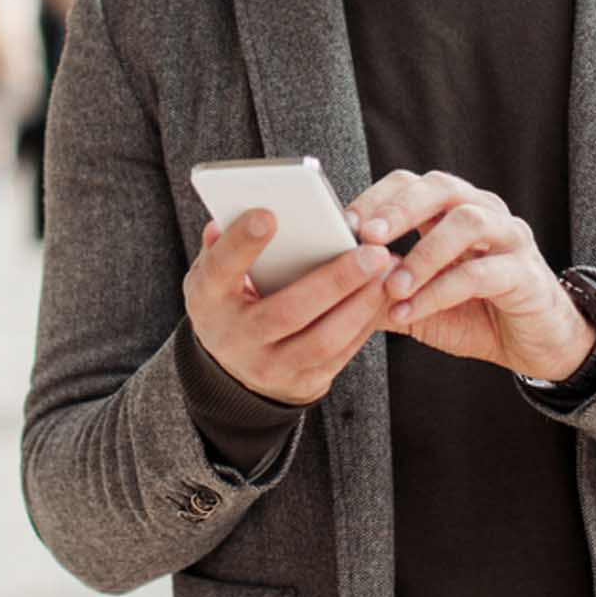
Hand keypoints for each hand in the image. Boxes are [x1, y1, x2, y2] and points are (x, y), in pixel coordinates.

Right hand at [184, 210, 398, 404]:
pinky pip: (340, 355)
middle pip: (288, 311)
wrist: (234, 370)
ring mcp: (269, 366)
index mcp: (209, 300)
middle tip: (372, 252)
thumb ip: (223, 245)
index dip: (242, 244)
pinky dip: (365, 324)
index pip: (221, 269)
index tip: (269, 214)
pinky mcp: (302, 382)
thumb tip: (226, 218)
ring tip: (386, 273)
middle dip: (336, 280)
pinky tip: (381, 297)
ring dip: (361, 306)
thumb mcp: (214, 275)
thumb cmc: (231, 303)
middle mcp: (236, 339)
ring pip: (323, 340)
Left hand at [349, 170, 593, 381]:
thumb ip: (379, 289)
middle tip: (367, 236)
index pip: (412, 183)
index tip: (343, 224)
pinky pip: (481, 273)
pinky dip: (440, 291)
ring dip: (423, 252)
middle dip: (400, 208)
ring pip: (467, 222)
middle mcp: (484, 213)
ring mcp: (510, 239)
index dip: (378, 198)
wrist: (533, 345)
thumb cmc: (473, 314)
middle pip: (442, 187)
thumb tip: (327, 285)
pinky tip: (412, 311)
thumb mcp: (415, 302)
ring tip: (392, 285)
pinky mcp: (525, 273)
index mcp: (453, 211)